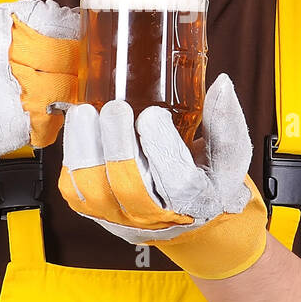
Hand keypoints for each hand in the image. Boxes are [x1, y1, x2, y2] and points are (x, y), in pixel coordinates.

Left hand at [57, 73, 269, 278]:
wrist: (186, 216)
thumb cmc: (207, 182)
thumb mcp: (229, 155)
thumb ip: (226, 121)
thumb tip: (222, 84)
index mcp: (194, 201)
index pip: (177, 181)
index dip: (161, 146)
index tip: (153, 114)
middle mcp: (155, 216)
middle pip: (130, 186)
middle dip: (117, 144)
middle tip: (115, 108)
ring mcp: (120, 217)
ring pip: (94, 190)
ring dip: (85, 149)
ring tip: (84, 113)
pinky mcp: (95, 212)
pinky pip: (73, 189)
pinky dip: (71, 157)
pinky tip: (78, 128)